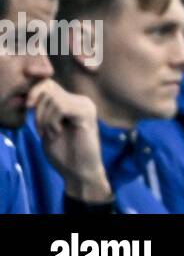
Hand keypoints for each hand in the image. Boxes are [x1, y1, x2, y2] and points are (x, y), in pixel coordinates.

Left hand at [28, 79, 112, 203]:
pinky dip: (52, 121)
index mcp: (72, 102)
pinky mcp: (86, 113)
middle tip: (41, 130)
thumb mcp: (47, 129)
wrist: (79, 171)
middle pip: (48, 88)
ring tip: (51, 133)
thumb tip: (25, 98)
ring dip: (44, 119)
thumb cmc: (64, 154)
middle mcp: (81, 100)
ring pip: (53, 99)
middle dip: (37, 110)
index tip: (27, 110)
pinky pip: (61, 107)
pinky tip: (58, 132)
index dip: (33, 94)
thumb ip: (40, 113)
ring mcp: (85, 105)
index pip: (48, 84)